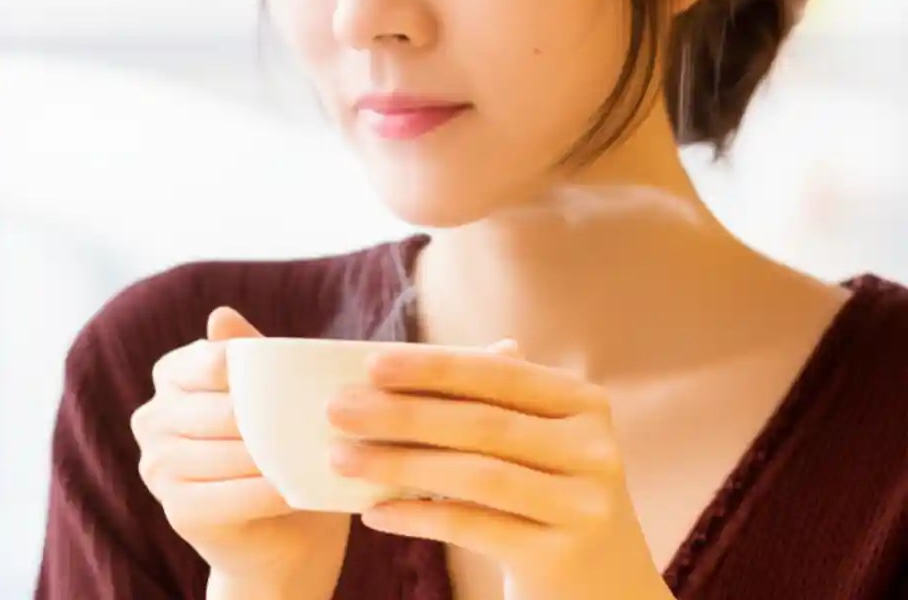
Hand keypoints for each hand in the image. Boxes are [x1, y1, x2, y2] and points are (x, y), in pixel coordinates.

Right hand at [130, 308, 349, 598]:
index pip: (212, 361)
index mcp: (171, 376)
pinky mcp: (175, 510)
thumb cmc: (282, 453)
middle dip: (275, 417)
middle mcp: (151, 418)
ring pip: (229, 452)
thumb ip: (251, 356)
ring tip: (321, 453)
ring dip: (277, 456)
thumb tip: (220, 313)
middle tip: (328, 418)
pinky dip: (270, 493)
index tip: (306, 380)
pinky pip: (231, 495)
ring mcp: (156, 466)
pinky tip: (298, 490)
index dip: (260, 371)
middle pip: (222, 409)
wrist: (286, 539)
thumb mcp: (273, 398)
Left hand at [325, 341, 675, 599]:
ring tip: (341, 459)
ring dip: (398, 464)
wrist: (605, 591)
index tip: (369, 364)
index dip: (433, 368)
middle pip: (482, 424)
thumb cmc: (547, 500)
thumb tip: (388, 370)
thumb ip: (486, 402)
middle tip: (336, 408)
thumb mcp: (531, 445)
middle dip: (401, 414)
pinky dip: (418, 518)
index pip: (498, 376)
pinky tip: (373, 513)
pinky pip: (475, 528)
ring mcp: (585, 504)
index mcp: (584, 404)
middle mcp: (594, 449)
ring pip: (476, 476)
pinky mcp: (563, 555)